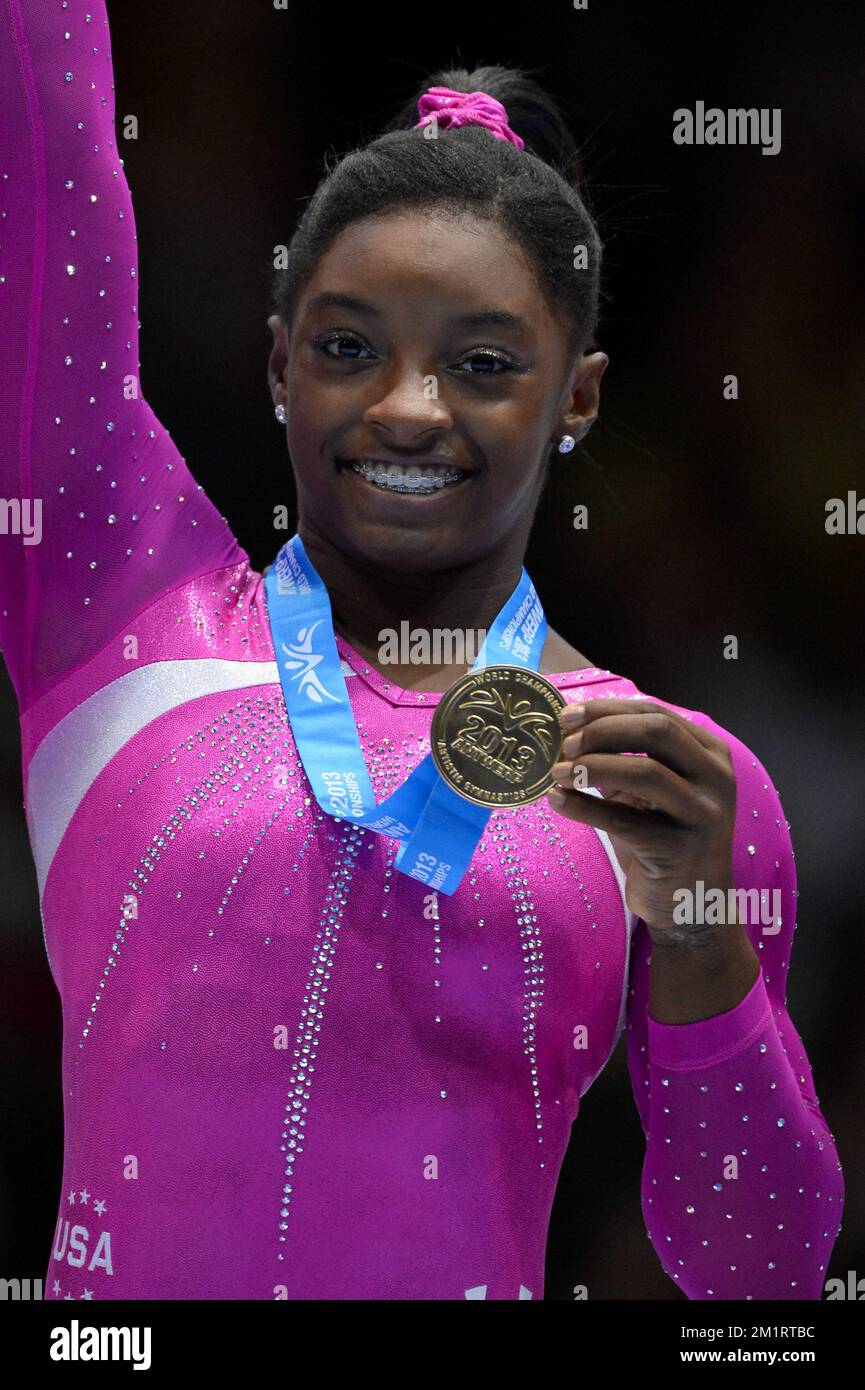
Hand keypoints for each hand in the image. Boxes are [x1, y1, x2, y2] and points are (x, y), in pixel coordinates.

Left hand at [547, 699, 736, 941]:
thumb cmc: (664, 840)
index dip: (608, 710)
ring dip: (592, 766)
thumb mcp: (651, 793)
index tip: (566, 716)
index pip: (656, 713)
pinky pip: (624, 820)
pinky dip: (584, 807)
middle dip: (602, 731)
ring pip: (644, 772)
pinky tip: (557, 801)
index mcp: (710, 754)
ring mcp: (703, 814)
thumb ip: (624, 759)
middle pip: (657, 731)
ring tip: (557, 774)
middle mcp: (715, 778)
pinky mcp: (680, 850)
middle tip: (564, 744)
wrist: (692, 906)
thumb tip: (569, 730)